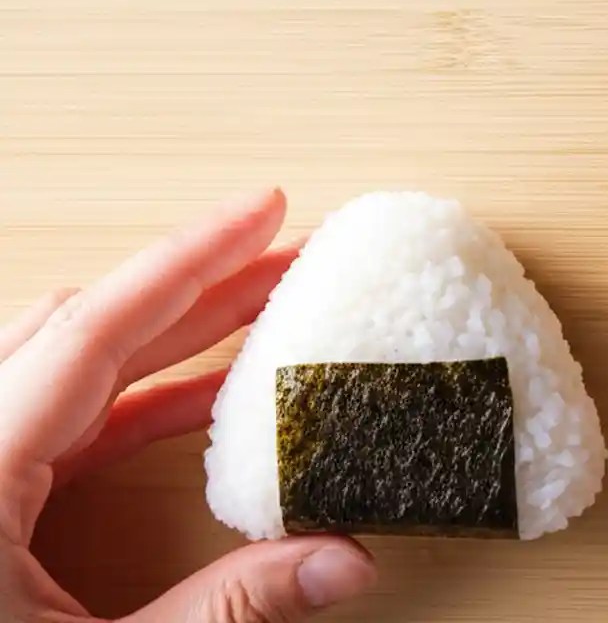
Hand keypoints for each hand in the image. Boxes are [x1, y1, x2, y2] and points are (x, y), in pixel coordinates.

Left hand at [0, 189, 375, 621]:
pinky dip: (151, 398)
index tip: (262, 209)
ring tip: (265, 307)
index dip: (186, 262)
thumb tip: (347, 560)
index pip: (92, 334)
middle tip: (290, 246)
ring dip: (178, 334)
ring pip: (79, 364)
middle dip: (200, 283)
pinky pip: (75, 420)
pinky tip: (216, 396)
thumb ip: (227, 608)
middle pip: (91, 329)